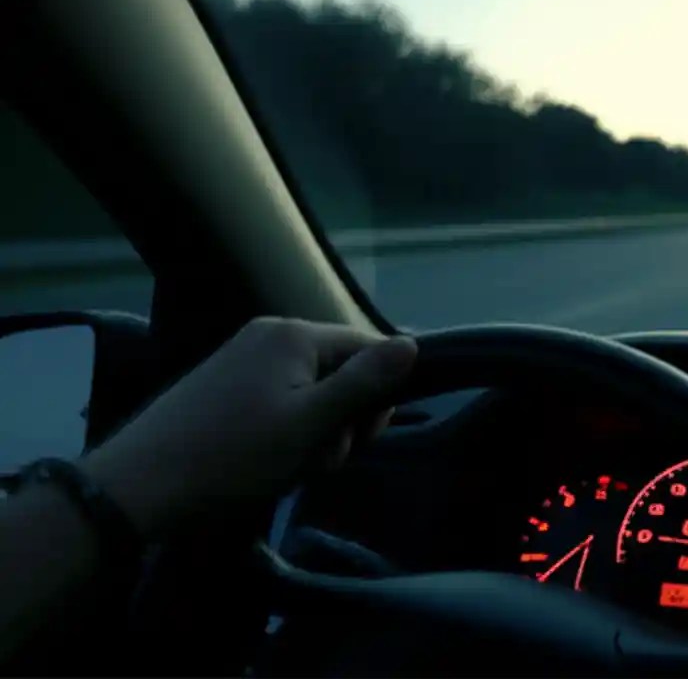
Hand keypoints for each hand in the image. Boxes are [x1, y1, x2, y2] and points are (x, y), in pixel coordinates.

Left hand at [82, 318, 417, 538]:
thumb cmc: (235, 456)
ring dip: (314, 436)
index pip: (369, 350)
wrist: (139, 487)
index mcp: (294, 335)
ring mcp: (243, 359)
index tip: (360, 441)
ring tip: (286, 467)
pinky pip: (280, 404)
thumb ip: (365, 383)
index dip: (377, 398)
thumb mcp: (312, 424)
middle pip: (342, 373)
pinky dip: (285, 436)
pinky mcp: (224, 387)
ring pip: (312, 395)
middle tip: (317, 460)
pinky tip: (265, 464)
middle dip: (342, 421)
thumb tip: (414, 344)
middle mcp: (269, 335)